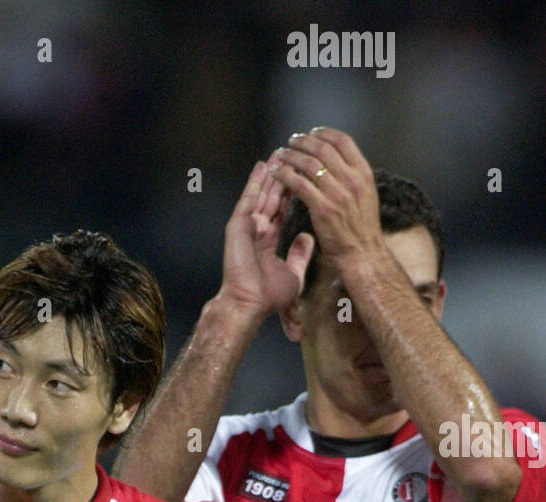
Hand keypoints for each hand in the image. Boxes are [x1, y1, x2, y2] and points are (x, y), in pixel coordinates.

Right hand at [217, 153, 314, 321]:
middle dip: (282, 176)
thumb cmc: (268, 296)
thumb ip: (300, 256)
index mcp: (267, 240)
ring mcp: (246, 227)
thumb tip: (307, 239)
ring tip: (279, 152)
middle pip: (271, 197)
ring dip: (271, 173)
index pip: (282, 209)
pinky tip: (262, 166)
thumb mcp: (293, 274)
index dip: (292, 191)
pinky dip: (255, 182)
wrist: (249, 304)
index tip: (302, 175)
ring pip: (261, 194)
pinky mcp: (238, 226)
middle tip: (291, 154)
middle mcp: (256, 230)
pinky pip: (249, 199)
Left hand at [269, 127, 383, 271]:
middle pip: (324, 149)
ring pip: (309, 164)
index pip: (343, 141)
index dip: (325, 133)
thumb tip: (338, 160)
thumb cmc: (361, 227)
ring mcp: (337, 194)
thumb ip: (353, 176)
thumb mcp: (365, 194)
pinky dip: (285, 176)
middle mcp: (352, 179)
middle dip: (304, 141)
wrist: (362, 253)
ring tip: (281, 154)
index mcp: (363, 173)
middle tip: (291, 141)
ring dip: (292, 156)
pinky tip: (277, 173)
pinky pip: (300, 185)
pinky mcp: (323, 208)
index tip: (312, 132)